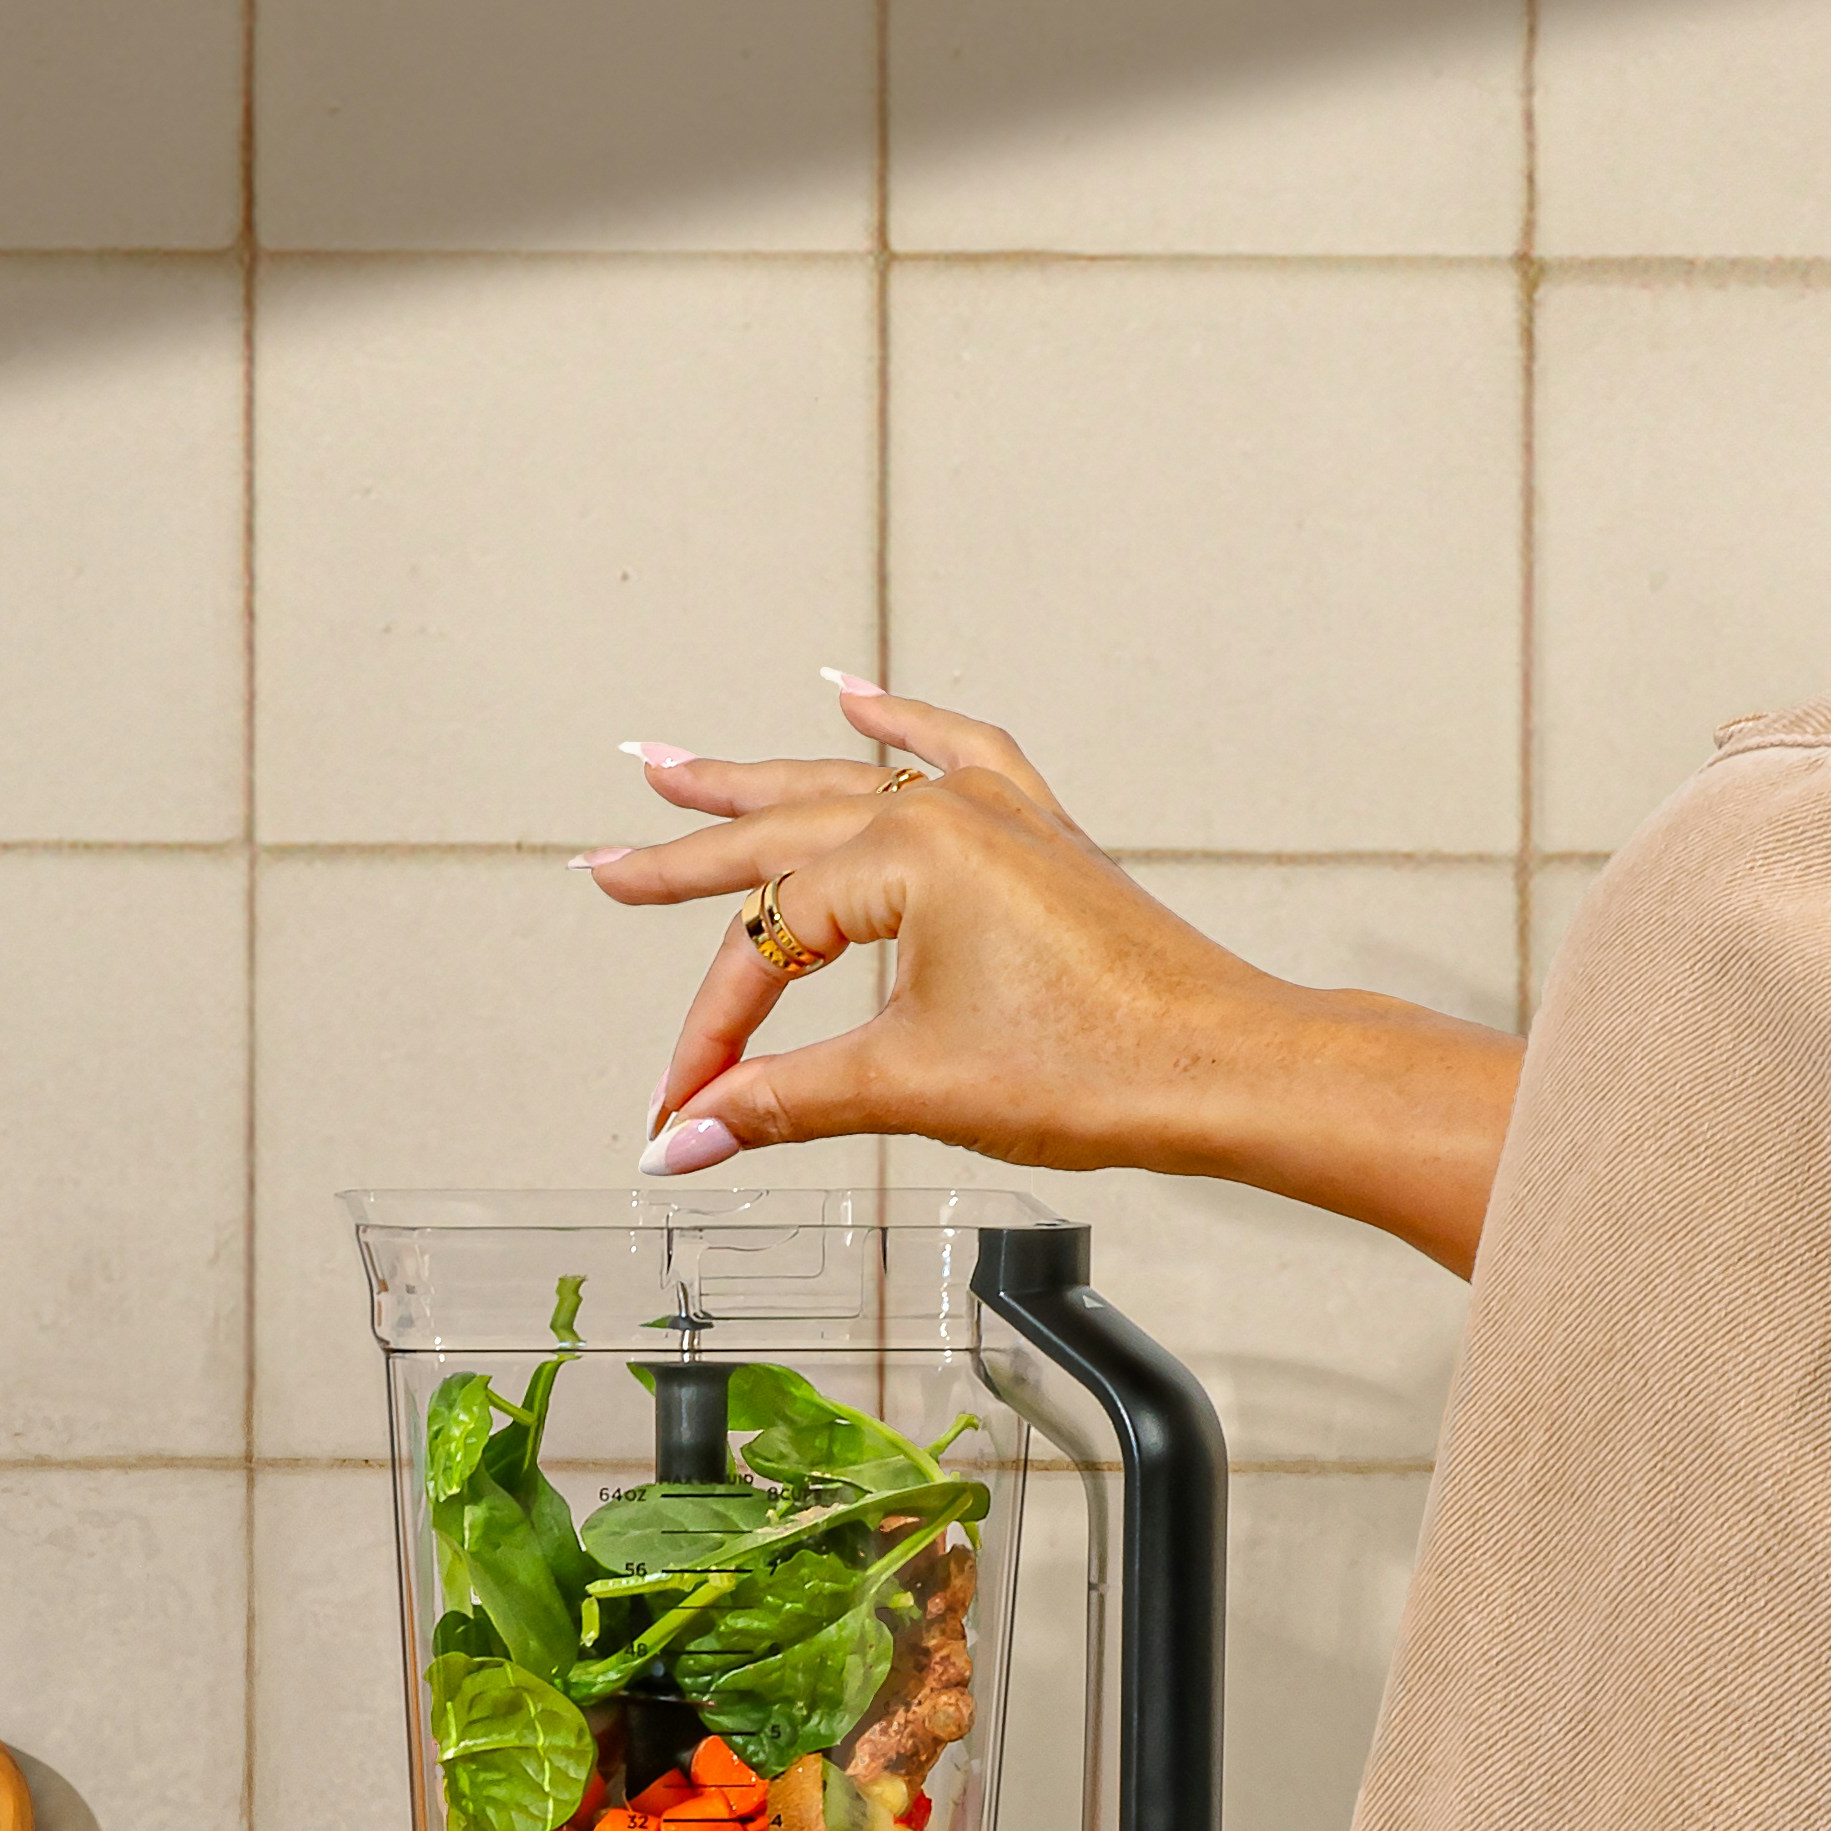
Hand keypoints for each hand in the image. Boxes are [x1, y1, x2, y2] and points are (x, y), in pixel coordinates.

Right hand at [582, 674, 1516, 1274]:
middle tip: (605, 865)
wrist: (1225, 1063)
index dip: (710, 1037)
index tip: (677, 1109)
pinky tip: (854, 691)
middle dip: (685, 862)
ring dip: (757, 780)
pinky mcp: (1036, 837)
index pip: (765, 949)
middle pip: (780, 838)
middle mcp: (948, 813)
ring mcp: (997, 815)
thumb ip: (781, 1102)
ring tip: (675, 768)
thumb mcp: (909, 1086)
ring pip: (847, 782)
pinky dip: (899, 721)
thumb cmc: (1099, 1066)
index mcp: (910, 855)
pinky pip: (953, 751)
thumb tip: (684, 1138)